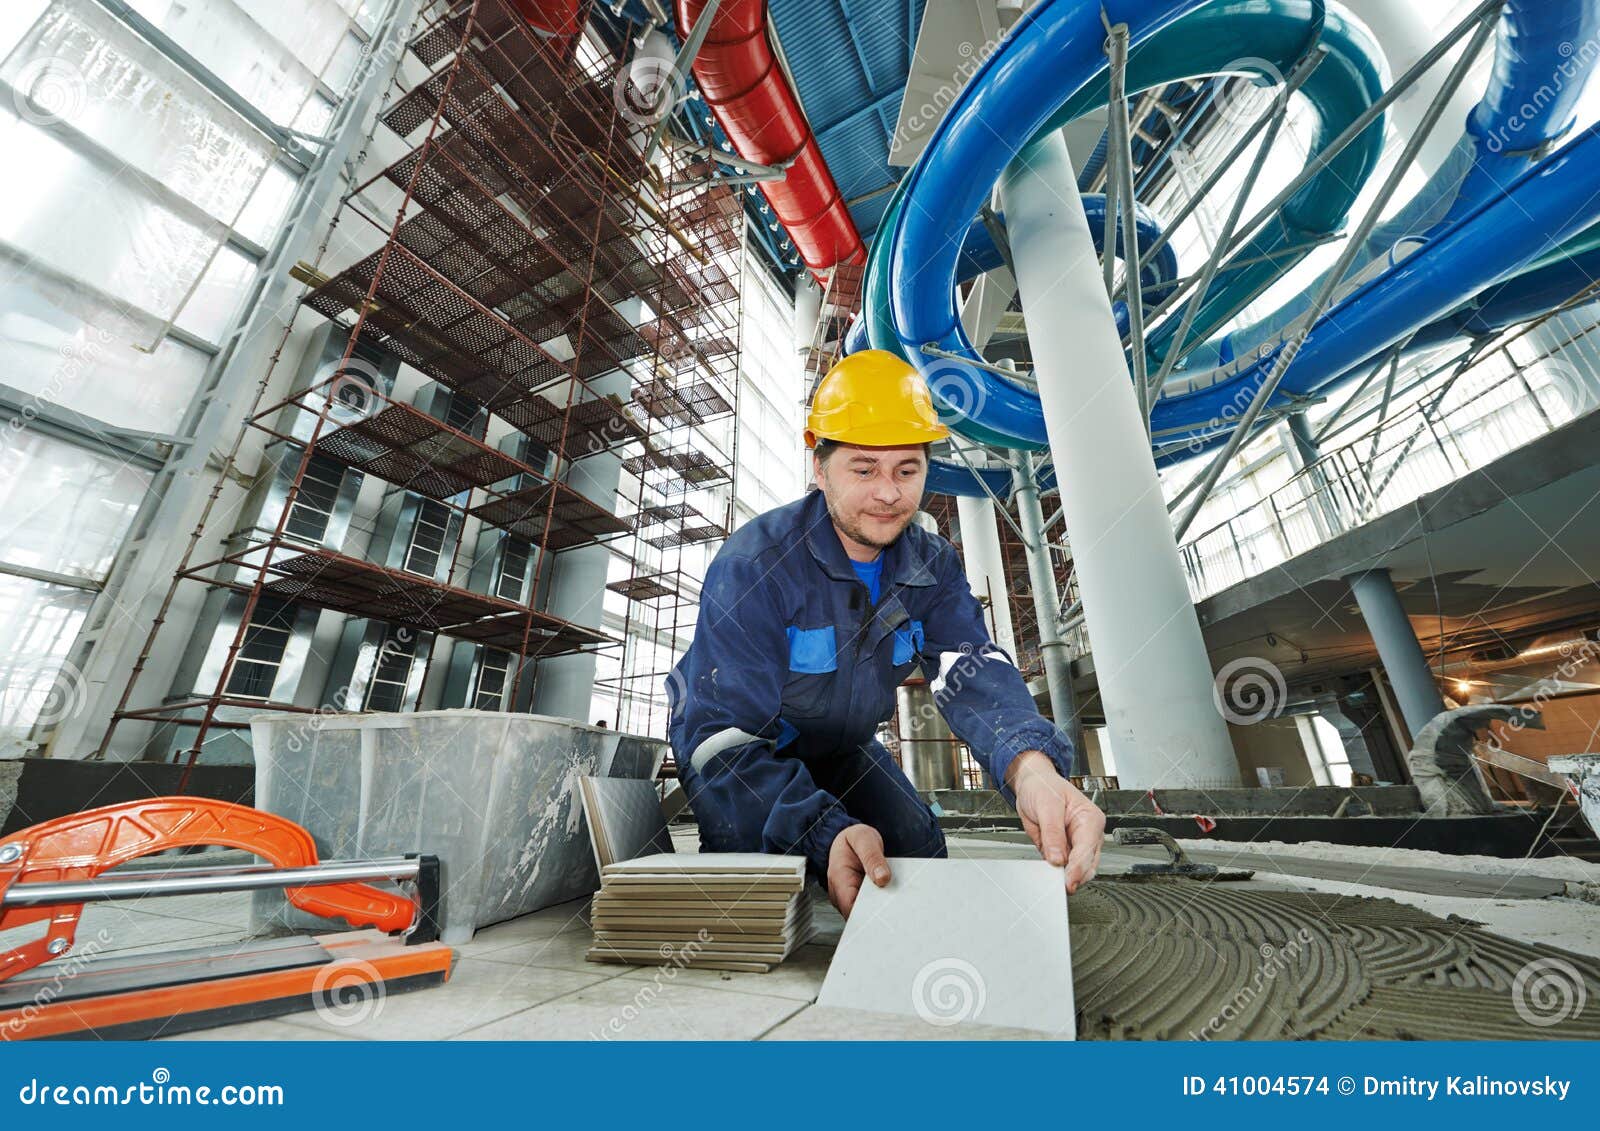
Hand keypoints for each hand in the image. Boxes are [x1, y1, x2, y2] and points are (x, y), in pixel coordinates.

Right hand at [826, 824, 890, 917]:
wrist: (851, 839)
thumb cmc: (854, 839)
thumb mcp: (864, 839)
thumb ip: (872, 857)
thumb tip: (882, 878)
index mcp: (838, 877)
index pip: (849, 907)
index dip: (867, 914)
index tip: (886, 910)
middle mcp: (839, 893)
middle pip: (858, 914)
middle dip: (877, 913)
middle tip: (898, 906)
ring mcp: (847, 898)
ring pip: (864, 914)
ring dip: (880, 910)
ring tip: (897, 902)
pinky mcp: (857, 900)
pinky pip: (869, 909)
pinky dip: (881, 906)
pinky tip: (893, 900)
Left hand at [1006, 750, 1104, 892]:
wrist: (1032, 784)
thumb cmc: (1044, 787)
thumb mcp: (1047, 805)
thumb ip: (1053, 832)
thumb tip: (1057, 858)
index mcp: (1090, 819)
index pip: (1088, 848)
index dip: (1079, 867)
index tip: (1070, 881)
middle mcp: (1087, 834)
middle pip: (1088, 863)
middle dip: (1076, 876)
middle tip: (1062, 887)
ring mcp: (1076, 844)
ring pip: (1078, 869)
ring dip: (1066, 876)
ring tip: (1054, 882)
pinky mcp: (1064, 851)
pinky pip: (1062, 868)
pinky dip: (1056, 874)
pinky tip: (1049, 876)